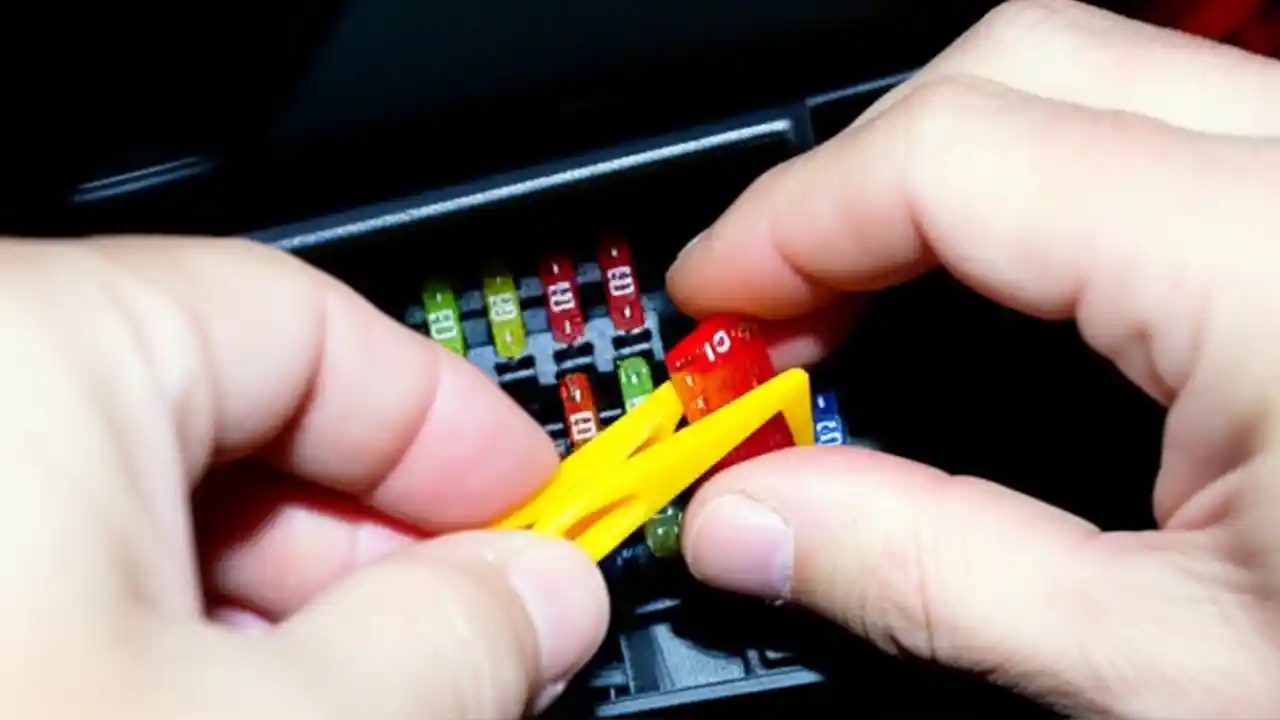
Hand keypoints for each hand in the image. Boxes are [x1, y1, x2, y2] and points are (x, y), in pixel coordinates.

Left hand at [0, 237, 607, 718]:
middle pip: (228, 419)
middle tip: (469, 632)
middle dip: (367, 542)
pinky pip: (50, 563)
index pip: (304, 323)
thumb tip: (538, 594)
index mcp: (27, 352)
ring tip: (355, 702)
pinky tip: (216, 711)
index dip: (446, 423)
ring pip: (140, 507)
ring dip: (270, 610)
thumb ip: (444, 644)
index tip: (529, 504)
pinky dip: (156, 636)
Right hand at [667, 1, 1279, 715]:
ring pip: (1088, 77)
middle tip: (772, 320)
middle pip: (1012, 67)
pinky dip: (1033, 193)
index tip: (712, 310)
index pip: (953, 155)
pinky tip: (993, 296)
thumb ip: (925, 575)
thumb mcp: (1171, 676)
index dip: (790, 225)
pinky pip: (1160, 135)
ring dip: (939, 177)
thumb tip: (754, 522)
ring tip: (860, 309)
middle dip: (852, 184)